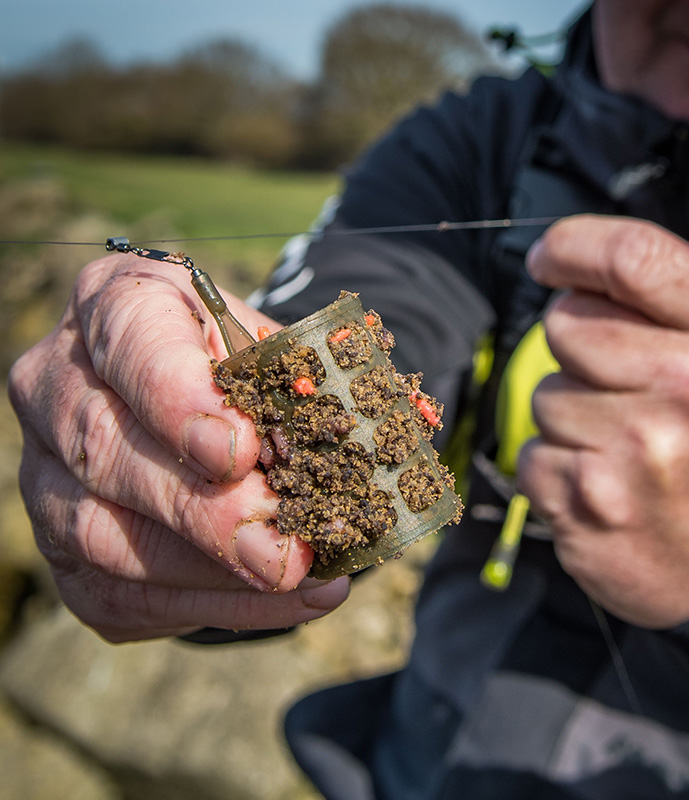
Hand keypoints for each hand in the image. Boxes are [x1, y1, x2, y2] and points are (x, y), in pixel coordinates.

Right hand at [8, 252, 349, 641]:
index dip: (179, 398)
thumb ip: (309, 376)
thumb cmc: (239, 363)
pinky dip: (210, 604)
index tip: (239, 450)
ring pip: (104, 534)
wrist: (192, 402)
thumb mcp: (272, 344)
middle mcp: (60, 386)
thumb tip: (386, 427)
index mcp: (115, 304)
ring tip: (300, 579)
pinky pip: (122, 591)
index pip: (130, 339)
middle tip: (282, 550)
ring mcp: (49, 472)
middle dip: (205, 510)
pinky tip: (283, 602)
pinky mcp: (65, 546)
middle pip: (108, 449)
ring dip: (211, 570)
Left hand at [519, 215, 688, 627]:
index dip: (573, 246)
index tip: (547, 258)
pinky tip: (601, 487)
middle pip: (565, 322)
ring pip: (542, 396)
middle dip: (575, 349)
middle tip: (621, 390)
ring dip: (567, 419)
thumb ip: (663, 303)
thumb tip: (567, 266)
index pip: (633, 256)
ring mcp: (637, 451)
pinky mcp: (587, 501)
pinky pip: (530, 455)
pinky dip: (553, 470)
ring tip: (622, 449)